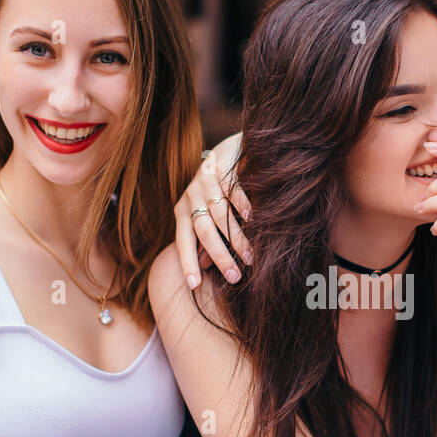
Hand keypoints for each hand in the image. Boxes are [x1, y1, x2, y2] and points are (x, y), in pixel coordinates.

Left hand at [174, 133, 252, 288]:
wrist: (227, 151)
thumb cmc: (218, 192)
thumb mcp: (207, 215)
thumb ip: (205, 239)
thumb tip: (204, 267)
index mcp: (182, 211)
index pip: (183, 241)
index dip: (187, 263)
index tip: (193, 286)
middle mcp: (190, 196)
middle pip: (203, 231)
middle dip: (220, 256)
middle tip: (235, 278)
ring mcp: (206, 180)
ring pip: (219, 214)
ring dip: (236, 238)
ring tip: (250, 257)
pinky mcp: (222, 167)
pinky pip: (232, 190)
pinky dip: (243, 205)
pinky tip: (254, 219)